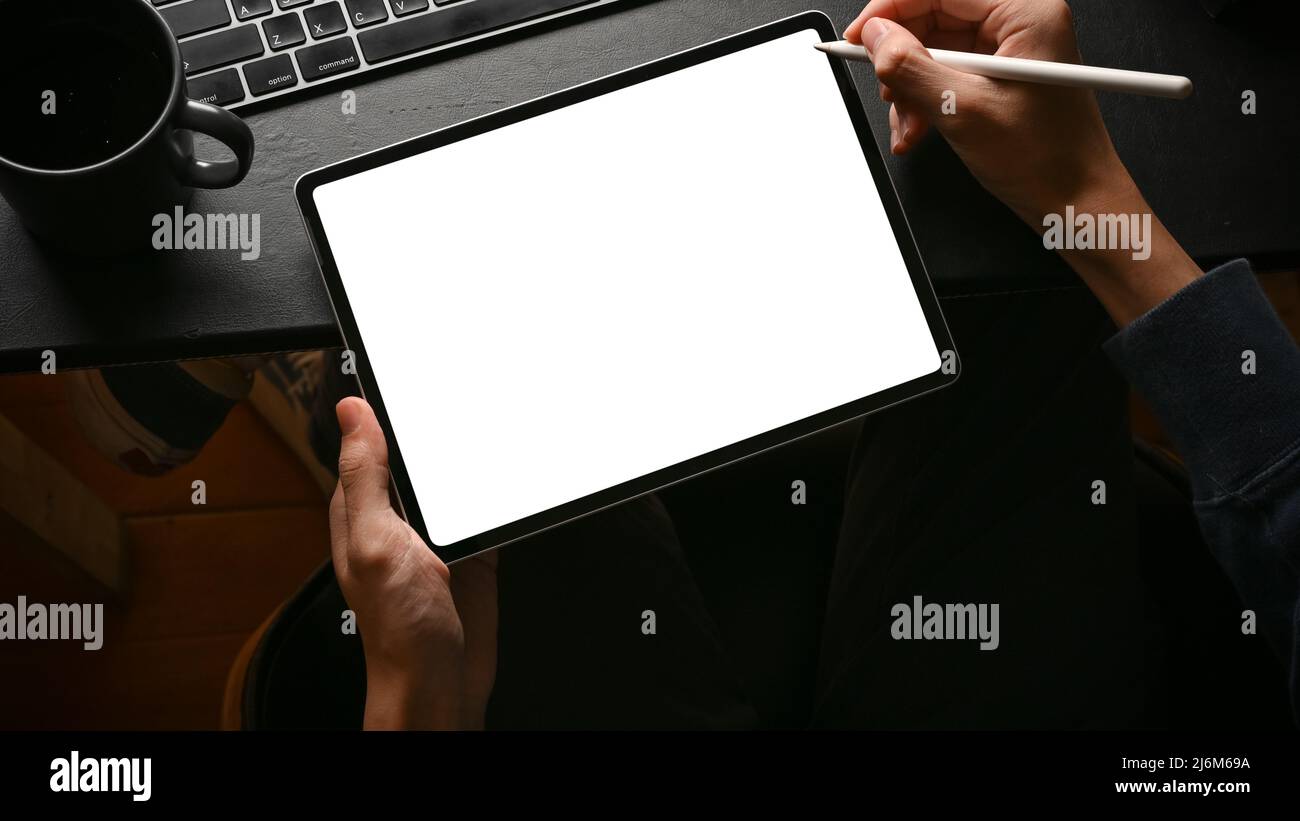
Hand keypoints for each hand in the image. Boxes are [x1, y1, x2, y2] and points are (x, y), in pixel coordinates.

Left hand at [330, 397, 498, 729]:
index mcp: (361, 509)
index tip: (405, 372)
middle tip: (461, 389)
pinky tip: (510, 480)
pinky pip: (485, 509)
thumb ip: (365, 476)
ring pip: (453, 478)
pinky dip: (497, 495)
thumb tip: (351, 412)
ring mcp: (436, 535)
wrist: (443, 682)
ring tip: (491, 425)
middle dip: (435, 429)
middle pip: (416, 457)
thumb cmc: (398, 628)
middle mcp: (396, 519)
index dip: (384, 409)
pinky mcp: (471, 552)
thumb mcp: (377, 541)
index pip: (367, 442)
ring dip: (470, 460)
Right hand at [846, 0, 1199, 325]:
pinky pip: (949, 71)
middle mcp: (1021, 21)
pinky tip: (920, 127)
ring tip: (909, 122)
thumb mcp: (962, 110)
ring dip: (911, 86)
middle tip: (884, 87)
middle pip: (936, 16)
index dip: (890, 9)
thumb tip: (875, 38)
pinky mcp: (1003, 73)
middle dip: (902, 58)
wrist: (1076, 201)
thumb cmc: (1046, 160)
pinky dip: (927, 98)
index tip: (858, 37)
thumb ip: (911, 68)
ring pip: (936, 47)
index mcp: (1025, 12)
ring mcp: (1012, 48)